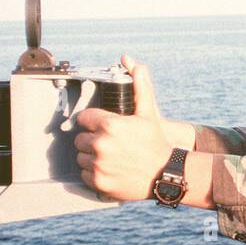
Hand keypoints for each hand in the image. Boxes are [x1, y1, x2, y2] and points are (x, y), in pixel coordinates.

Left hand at [73, 54, 170, 200]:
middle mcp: (101, 144)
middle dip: (92, 139)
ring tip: (109, 157)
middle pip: (80, 139)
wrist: (165, 174)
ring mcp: (99, 165)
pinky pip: (84, 175)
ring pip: (81, 157)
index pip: (84, 119)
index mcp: (109, 125)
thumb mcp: (148, 113)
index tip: (104, 127)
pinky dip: (94, 173)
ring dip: (91, 157)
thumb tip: (132, 62)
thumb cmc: (156, 142)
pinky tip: (109, 169)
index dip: (94, 122)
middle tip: (109, 143)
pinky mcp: (99, 182)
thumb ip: (138, 86)